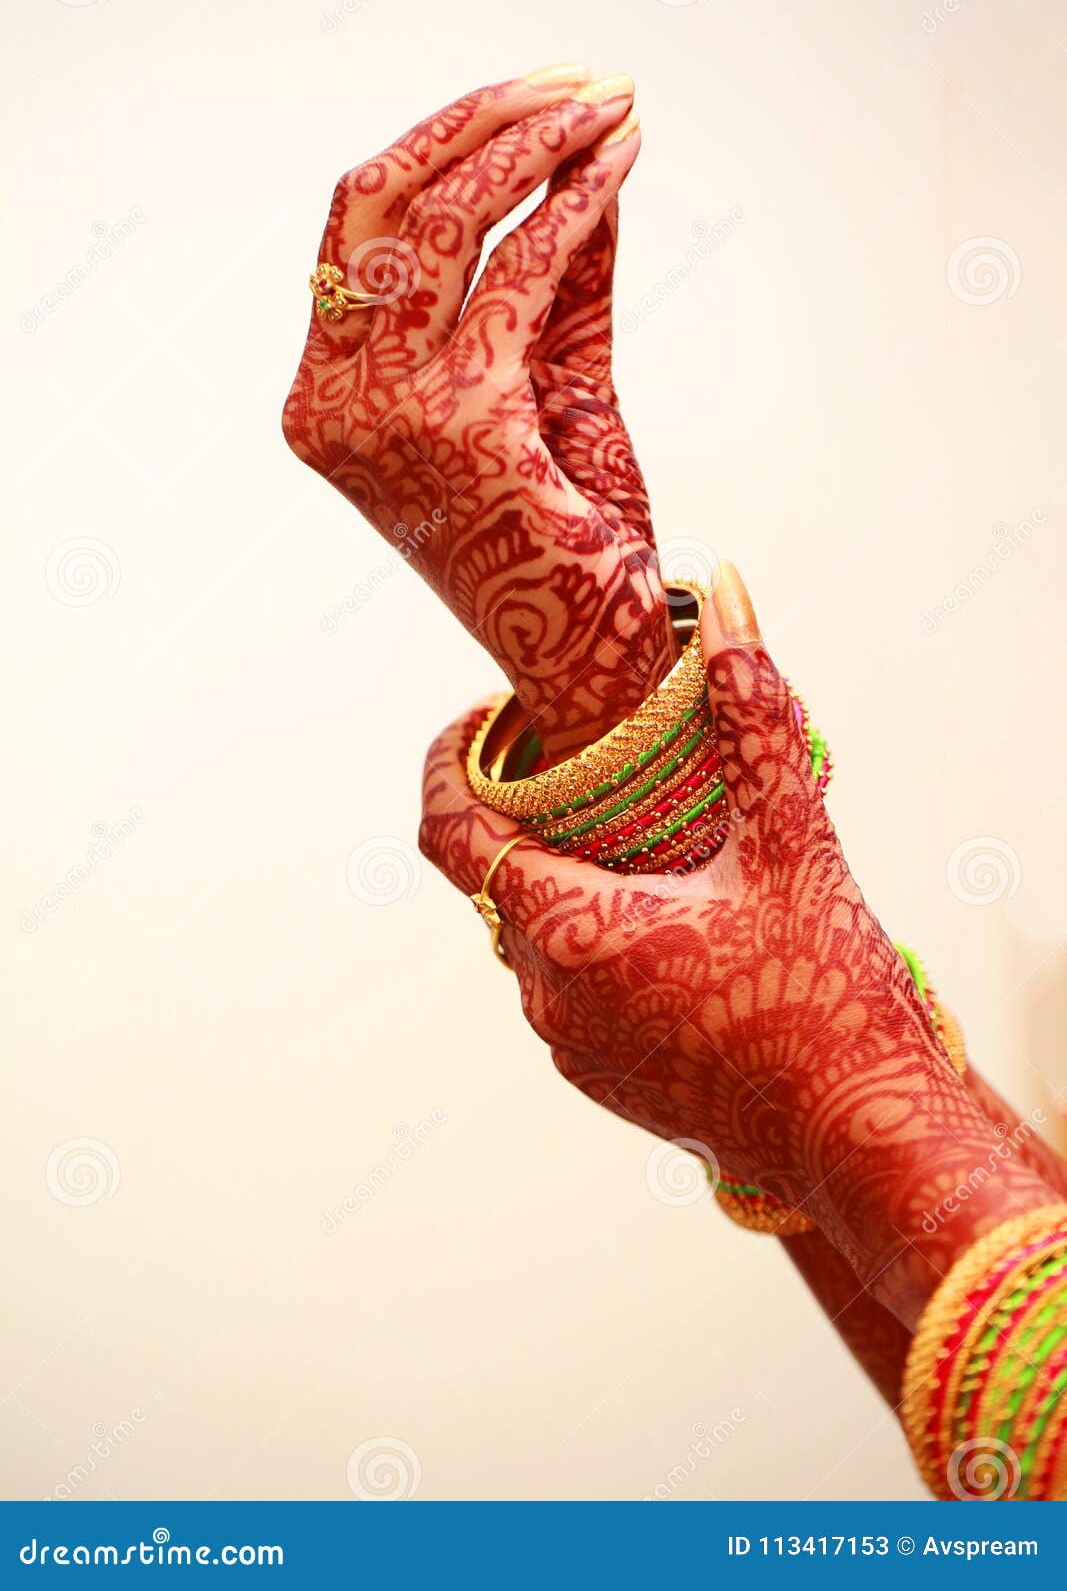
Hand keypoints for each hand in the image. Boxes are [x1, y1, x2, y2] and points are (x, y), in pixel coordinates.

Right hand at [282, 68, 674, 760]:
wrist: (590, 648)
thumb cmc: (565, 527)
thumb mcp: (551, 378)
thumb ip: (555, 276)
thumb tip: (583, 158)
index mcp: (329, 393)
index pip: (360, 224)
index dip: (442, 140)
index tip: (535, 97)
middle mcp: (334, 401)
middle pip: (385, 200)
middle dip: (488, 121)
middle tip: (581, 81)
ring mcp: (383, 415)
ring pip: (444, 223)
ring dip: (537, 147)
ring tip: (610, 106)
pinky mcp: (457, 424)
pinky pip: (515, 277)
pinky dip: (573, 209)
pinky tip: (619, 168)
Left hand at [419, 563, 1056, 1320]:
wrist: (860, 1139)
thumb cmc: (828, 994)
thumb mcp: (792, 839)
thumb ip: (751, 710)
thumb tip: (722, 596)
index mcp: (572, 927)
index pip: (450, 829)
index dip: (449, 759)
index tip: (486, 717)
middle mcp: (546, 991)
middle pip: (491, 874)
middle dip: (521, 808)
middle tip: (583, 757)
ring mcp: (566, 1042)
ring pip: (528, 930)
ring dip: (561, 874)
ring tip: (640, 834)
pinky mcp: (597, 1076)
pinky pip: (561, 983)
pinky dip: (587, 933)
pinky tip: (667, 917)